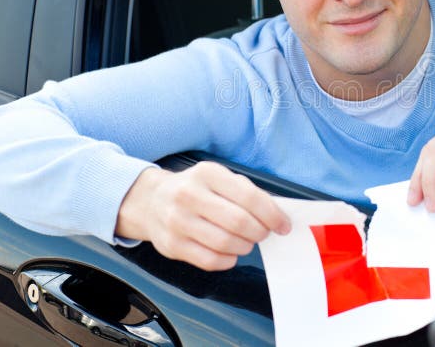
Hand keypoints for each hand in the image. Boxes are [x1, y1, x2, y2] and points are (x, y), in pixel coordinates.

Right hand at [116, 161, 290, 270]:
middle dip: (259, 232)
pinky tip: (231, 253)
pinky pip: (210, 261)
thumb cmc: (195, 190)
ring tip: (246, 242)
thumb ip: (247, 193)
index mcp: (208, 174)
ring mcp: (178, 221)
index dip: (272, 215)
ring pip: (225, 243)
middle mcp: (189, 195)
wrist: (151, 201)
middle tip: (263, 234)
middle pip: (239, 222)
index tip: (283, 225)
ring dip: (245, 246)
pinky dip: (228, 260)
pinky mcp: (172, 245)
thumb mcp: (219, 178)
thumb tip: (277, 216)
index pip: (250, 197)